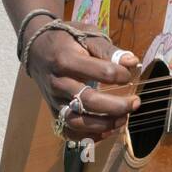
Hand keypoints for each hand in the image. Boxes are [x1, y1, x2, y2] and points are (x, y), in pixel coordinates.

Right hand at [25, 26, 140, 144]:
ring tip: (122, 119)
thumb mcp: (87, 35)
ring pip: (77, 121)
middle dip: (117, 106)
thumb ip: (109, 50)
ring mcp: (54, 100)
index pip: (101, 72)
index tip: (129, 74)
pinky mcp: (53, 111)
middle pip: (89, 101)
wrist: (36, 47)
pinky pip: (69, 131)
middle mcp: (58, 82)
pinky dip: (88, 136)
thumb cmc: (67, 39)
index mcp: (67, 60)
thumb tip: (132, 62)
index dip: (121, 75)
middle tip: (135, 103)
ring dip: (103, 125)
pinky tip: (106, 131)